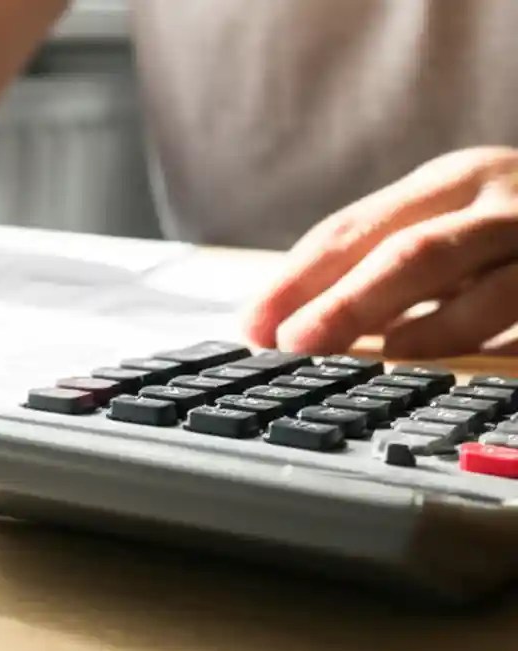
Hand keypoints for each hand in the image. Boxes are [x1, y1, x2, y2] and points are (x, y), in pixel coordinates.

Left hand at [243, 147, 517, 357]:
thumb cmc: (515, 231)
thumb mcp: (451, 223)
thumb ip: (382, 263)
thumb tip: (282, 321)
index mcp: (451, 182)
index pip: (353, 229)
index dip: (295, 280)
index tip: (251, 327)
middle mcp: (503, 203)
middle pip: (414, 254)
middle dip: (347, 304)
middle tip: (293, 344)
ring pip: (485, 295)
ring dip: (421, 337)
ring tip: (372, 364)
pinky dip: (493, 351)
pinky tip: (448, 375)